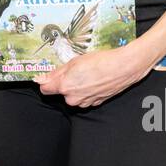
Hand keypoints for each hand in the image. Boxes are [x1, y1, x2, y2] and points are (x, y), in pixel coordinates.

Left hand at [34, 42, 152, 107]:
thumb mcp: (74, 62)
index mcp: (65, 86)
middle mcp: (73, 98)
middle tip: (76, 70)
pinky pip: (85, 97)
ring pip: (74, 95)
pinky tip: (95, 79)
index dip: (46, 81)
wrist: (123, 67)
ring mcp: (85, 102)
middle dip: (65, 82)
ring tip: (88, 74)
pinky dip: (87, 90)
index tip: (50, 76)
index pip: (45, 89)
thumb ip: (56, 73)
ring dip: (77, 87)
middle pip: (61, 92)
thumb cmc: (101, 61)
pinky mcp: (95, 103)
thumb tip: (41, 79)